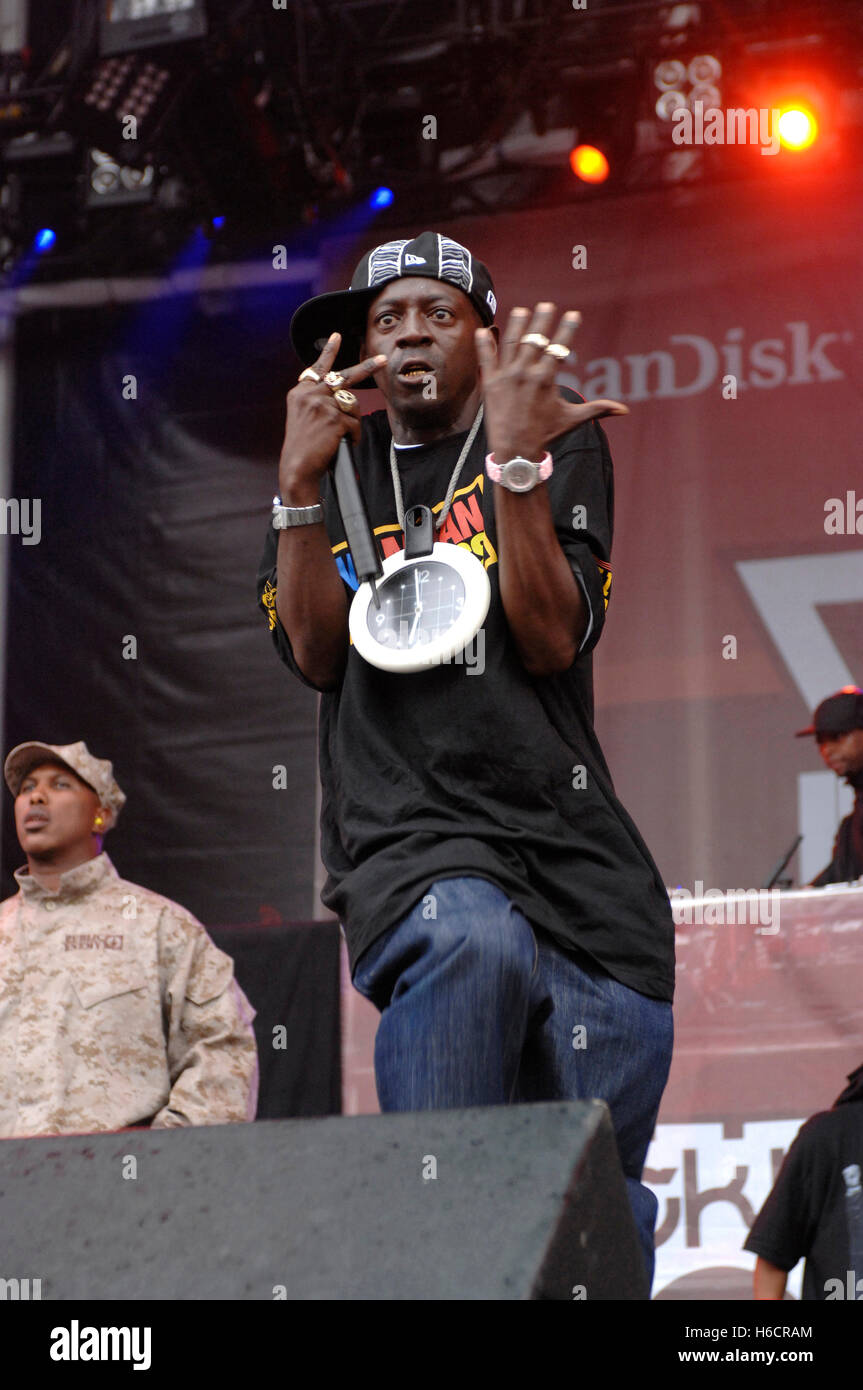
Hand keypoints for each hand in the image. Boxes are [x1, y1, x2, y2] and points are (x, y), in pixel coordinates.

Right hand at [279, 334, 386, 501]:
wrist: (297, 466)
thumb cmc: (303, 447)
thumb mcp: (303, 418)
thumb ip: (317, 401)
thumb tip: (343, 396)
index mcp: (300, 392)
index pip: (317, 368)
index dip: (329, 352)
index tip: (337, 336)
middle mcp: (310, 393)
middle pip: (344, 377)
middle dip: (367, 368)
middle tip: (383, 360)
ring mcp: (322, 404)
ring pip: (352, 405)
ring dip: (353, 421)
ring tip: (343, 435)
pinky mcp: (334, 418)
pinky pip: (355, 424)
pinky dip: (354, 436)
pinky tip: (343, 443)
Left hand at [475, 304, 627, 461]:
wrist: (516, 452)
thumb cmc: (545, 435)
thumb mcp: (572, 419)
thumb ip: (598, 409)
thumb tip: (624, 411)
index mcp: (546, 378)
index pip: (559, 346)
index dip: (567, 328)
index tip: (573, 314)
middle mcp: (526, 373)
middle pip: (535, 338)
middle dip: (542, 319)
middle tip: (546, 305)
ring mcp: (506, 376)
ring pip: (511, 342)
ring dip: (517, 324)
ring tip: (522, 310)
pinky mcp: (489, 383)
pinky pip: (486, 358)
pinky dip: (484, 343)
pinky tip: (484, 330)